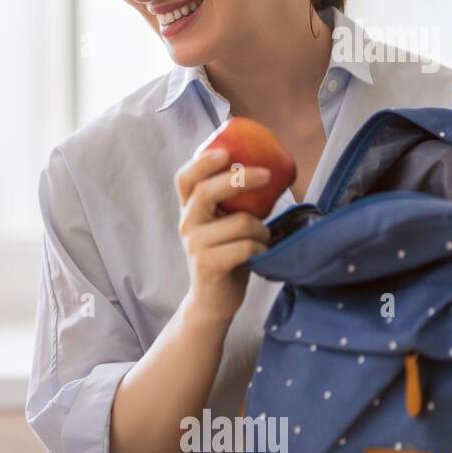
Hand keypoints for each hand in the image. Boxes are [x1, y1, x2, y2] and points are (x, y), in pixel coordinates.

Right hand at [174, 147, 273, 324]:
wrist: (213, 300)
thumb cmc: (226, 255)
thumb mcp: (222, 224)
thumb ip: (232, 202)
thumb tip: (267, 171)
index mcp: (190, 210)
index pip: (184, 179)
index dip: (202, 162)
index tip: (225, 152)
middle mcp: (187, 224)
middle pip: (207, 191)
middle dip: (240, 179)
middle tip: (266, 174)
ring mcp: (195, 245)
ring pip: (240, 222)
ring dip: (262, 229)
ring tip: (262, 237)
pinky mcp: (209, 265)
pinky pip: (247, 246)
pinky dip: (262, 247)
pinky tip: (260, 253)